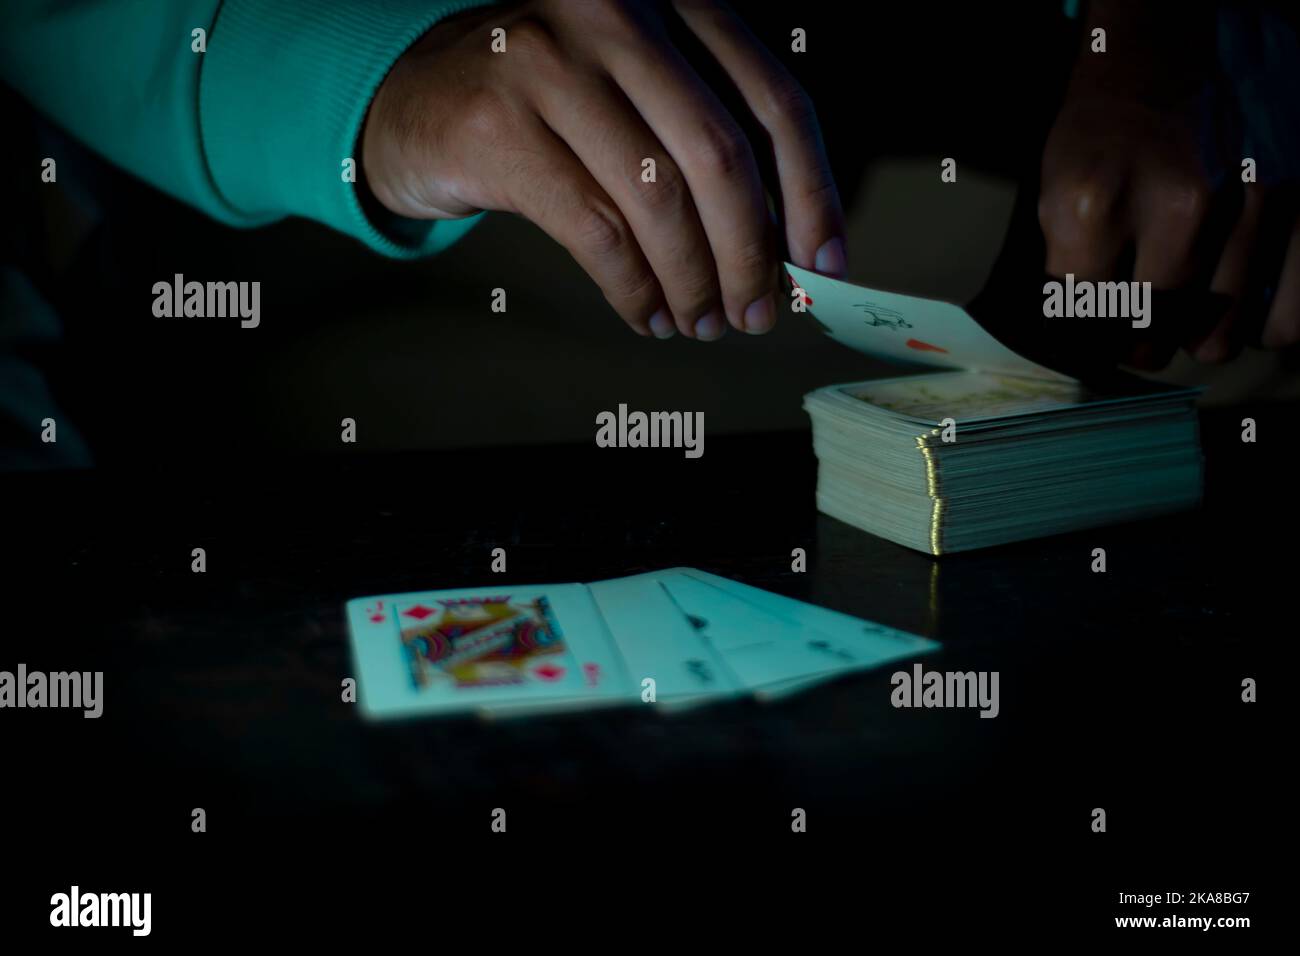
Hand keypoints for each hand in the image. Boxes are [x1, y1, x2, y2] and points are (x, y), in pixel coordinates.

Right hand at [362, 0, 844, 339]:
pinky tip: (647, 314)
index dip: (811, 189)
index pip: (771, 98)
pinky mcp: (498, 126)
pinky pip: (594, 231)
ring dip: (691, 282)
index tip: (823, 262)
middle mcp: (612, 14)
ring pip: (655, 200)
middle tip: (756, 314)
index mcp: (668, 2)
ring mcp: (548, 63)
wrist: (415, 100)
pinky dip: (633, 289)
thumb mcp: (634, 94)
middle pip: (718, 155)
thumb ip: (701, 143)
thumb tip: (783, 248)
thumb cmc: (545, 107)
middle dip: (748, 254)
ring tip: (699, 323)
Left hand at [1038, 2, 1298, 365]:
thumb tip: (1087, 344)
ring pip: (1218, 340)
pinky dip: (1258, 321)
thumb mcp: (1055, 190)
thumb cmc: (1106, 129)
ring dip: (1198, 333)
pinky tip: (1235, 293)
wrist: (1171, 53)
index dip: (1086, 336)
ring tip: (1186, 300)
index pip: (1084, 325)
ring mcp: (1249, 205)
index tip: (1093, 331)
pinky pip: (1285, 319)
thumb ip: (1069, 270)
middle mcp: (1177, 208)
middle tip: (1137, 321)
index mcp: (1094, 205)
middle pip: (1153, 339)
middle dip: (1138, 341)